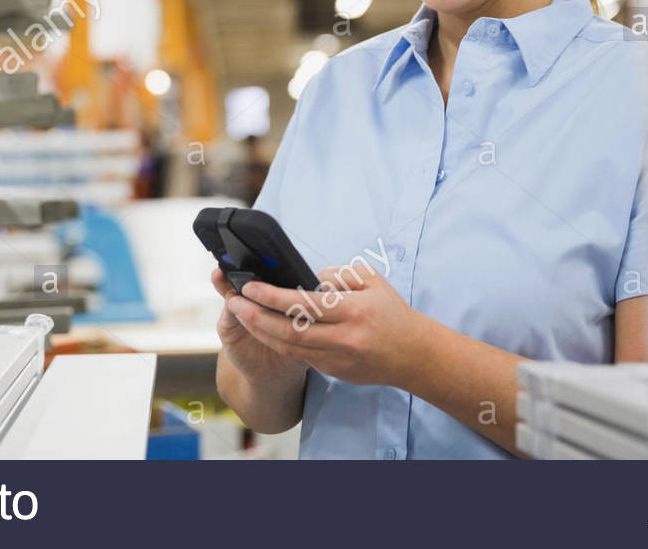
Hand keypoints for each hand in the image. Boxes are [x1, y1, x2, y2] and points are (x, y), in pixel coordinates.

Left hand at [225, 263, 428, 387]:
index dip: (272, 296)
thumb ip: (339, 274)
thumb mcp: (372, 281)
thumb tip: (311, 277)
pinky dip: (278, 343)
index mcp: (352, 311)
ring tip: (241, 315)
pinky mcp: (334, 371)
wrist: (414, 356)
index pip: (303, 303)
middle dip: (256, 316)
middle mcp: (343, 338)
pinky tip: (263, 331)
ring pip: (289, 347)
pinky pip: (299, 357)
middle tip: (233, 302)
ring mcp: (337, 359)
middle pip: (288, 329)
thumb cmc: (392, 313)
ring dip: (261, 332)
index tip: (250, 287)